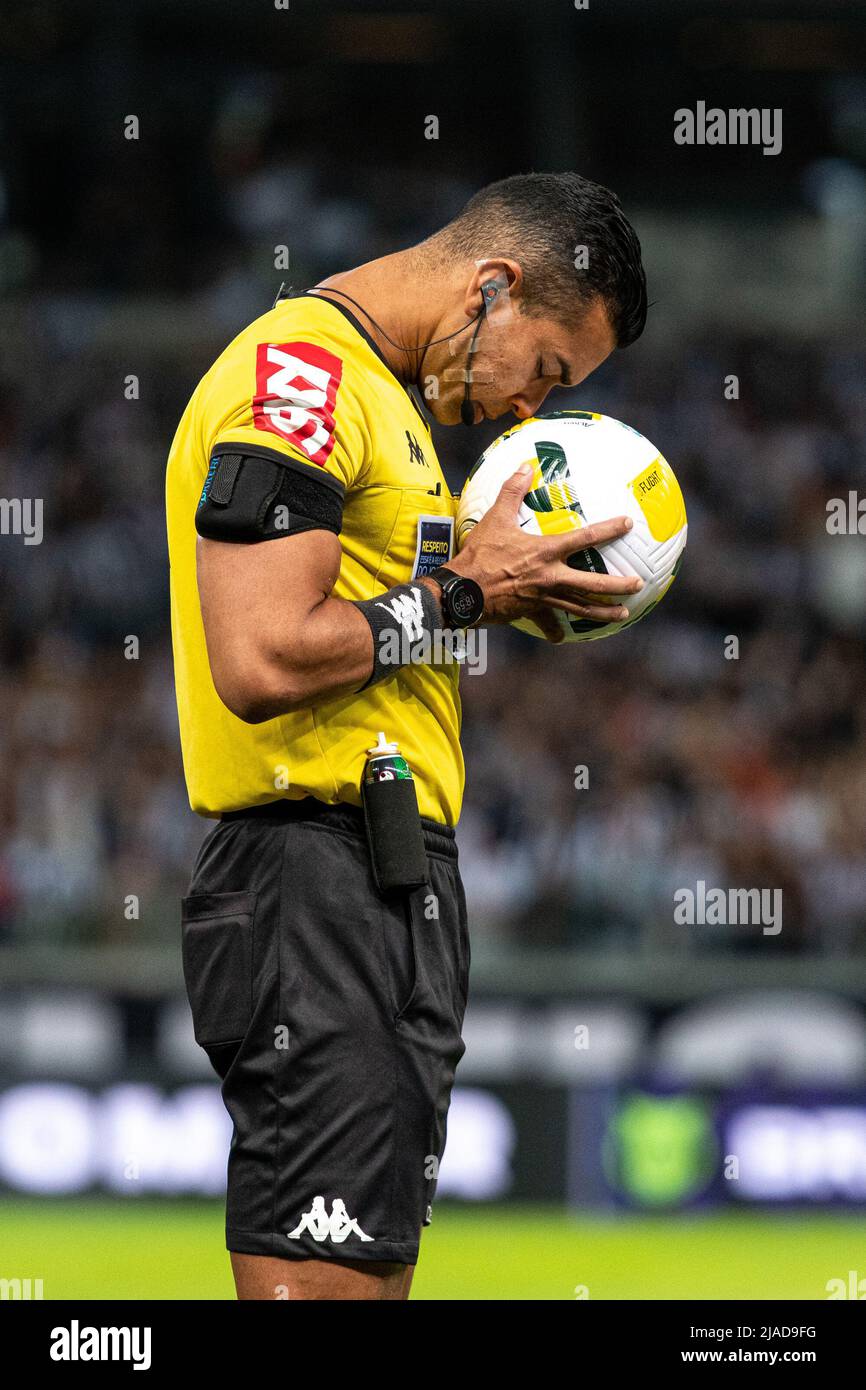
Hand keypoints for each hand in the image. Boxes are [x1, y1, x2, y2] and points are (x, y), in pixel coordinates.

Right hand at [450, 464, 642, 637]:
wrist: (463, 591)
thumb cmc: (479, 555)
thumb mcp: (495, 519)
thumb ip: (512, 491)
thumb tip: (525, 466)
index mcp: (546, 552)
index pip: (585, 538)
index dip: (609, 529)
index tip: (628, 524)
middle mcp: (551, 577)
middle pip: (594, 584)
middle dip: (619, 585)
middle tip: (639, 583)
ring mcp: (543, 597)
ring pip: (581, 608)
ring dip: (603, 612)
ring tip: (623, 613)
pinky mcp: (531, 613)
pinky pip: (548, 623)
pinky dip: (556, 630)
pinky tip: (562, 637)